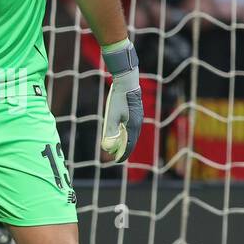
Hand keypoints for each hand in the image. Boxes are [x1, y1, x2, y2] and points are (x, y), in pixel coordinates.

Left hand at [100, 38, 142, 162]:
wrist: (127, 82)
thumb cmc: (118, 98)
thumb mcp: (111, 115)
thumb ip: (109, 131)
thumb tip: (106, 146)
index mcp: (133, 126)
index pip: (128, 145)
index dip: (122, 154)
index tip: (116, 161)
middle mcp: (137, 123)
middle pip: (131, 141)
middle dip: (123, 150)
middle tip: (116, 157)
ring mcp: (137, 118)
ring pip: (131, 134)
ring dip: (125, 142)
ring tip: (118, 147)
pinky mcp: (135, 113)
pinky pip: (131, 127)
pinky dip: (126, 133)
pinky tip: (121, 132)